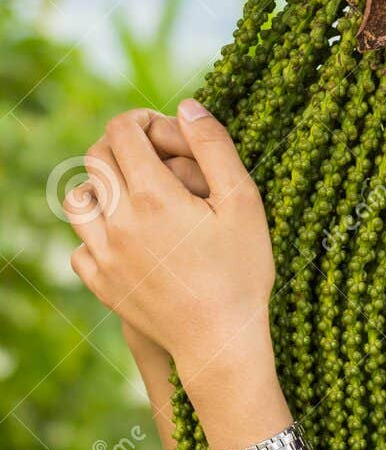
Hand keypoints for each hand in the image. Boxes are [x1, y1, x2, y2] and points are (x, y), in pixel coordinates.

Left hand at [63, 101, 275, 380]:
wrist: (221, 343)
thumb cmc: (242, 272)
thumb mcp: (244, 203)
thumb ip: (215, 148)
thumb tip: (186, 106)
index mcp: (153, 195)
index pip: (122, 130)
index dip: (141, 120)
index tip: (163, 132)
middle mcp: (119, 221)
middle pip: (95, 158)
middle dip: (121, 147)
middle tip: (152, 160)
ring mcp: (104, 254)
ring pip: (78, 199)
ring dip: (102, 188)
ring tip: (134, 197)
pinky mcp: (100, 283)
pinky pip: (79, 245)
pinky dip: (97, 234)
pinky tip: (128, 240)